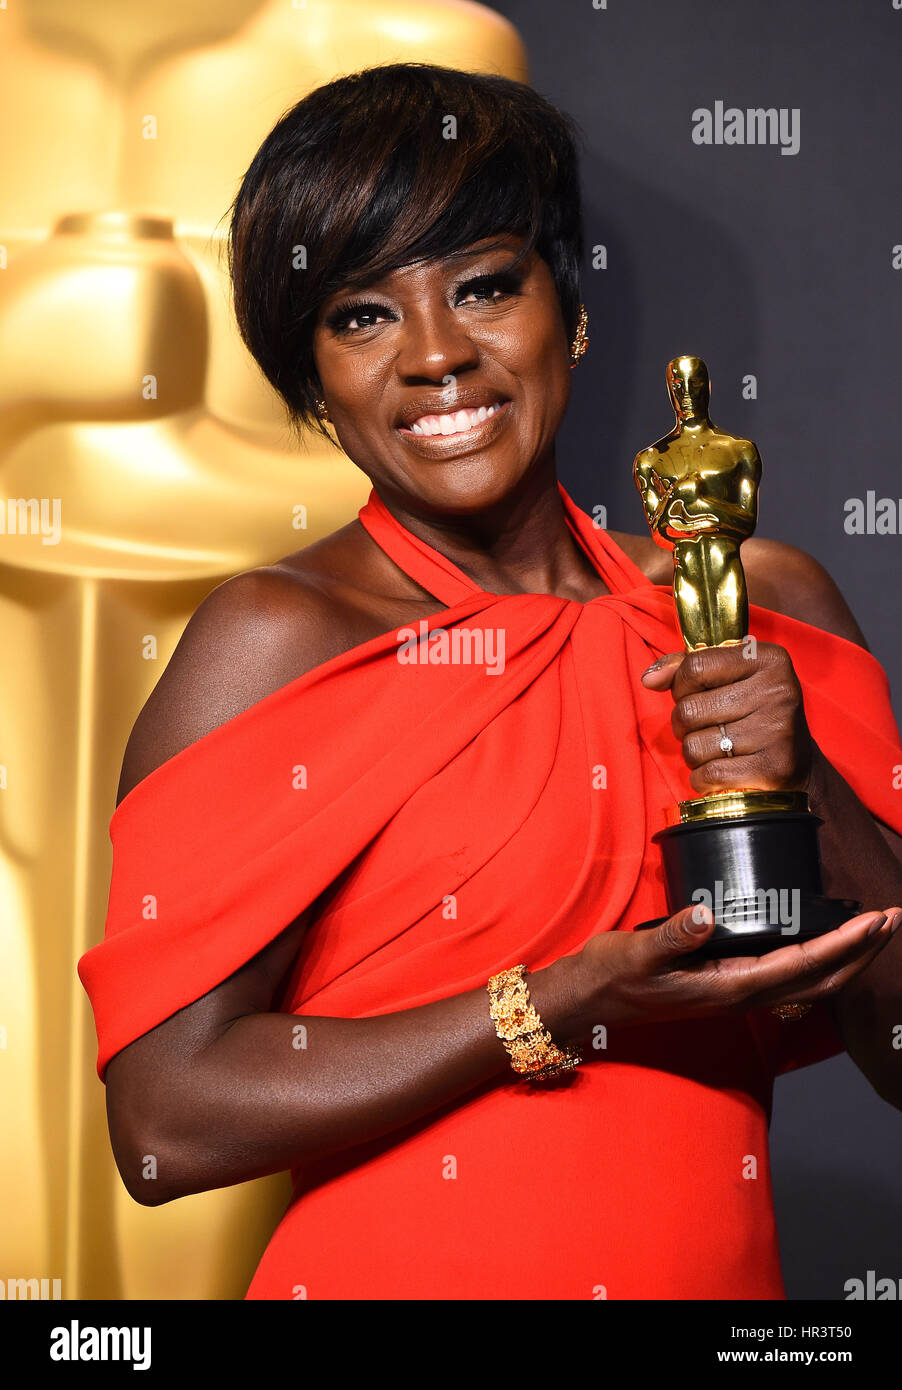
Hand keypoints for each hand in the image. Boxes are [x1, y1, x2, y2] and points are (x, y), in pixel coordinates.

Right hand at [563, 903, 901, 1034]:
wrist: (589, 1001)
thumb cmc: (612, 976)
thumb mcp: (637, 952)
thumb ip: (673, 936)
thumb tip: (706, 915)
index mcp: (730, 988)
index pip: (803, 965)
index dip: (843, 943)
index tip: (875, 917)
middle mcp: (742, 995)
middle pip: (822, 980)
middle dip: (862, 951)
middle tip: (893, 917)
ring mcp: (737, 993)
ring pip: (810, 980)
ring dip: (847, 955)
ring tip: (871, 926)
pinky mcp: (728, 984)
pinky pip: (789, 974)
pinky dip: (818, 956)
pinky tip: (821, 937)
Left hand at [640, 640, 812, 795]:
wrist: (798, 762)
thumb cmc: (752, 712)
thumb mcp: (728, 677)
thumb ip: (685, 668)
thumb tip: (649, 679)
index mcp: (766, 658)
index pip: (695, 666)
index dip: (681, 686)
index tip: (693, 694)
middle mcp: (777, 690)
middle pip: (689, 710)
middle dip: (684, 724)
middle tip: (704, 728)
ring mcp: (777, 730)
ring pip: (693, 746)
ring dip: (693, 754)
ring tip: (714, 749)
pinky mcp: (773, 767)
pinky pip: (708, 774)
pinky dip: (703, 778)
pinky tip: (720, 771)